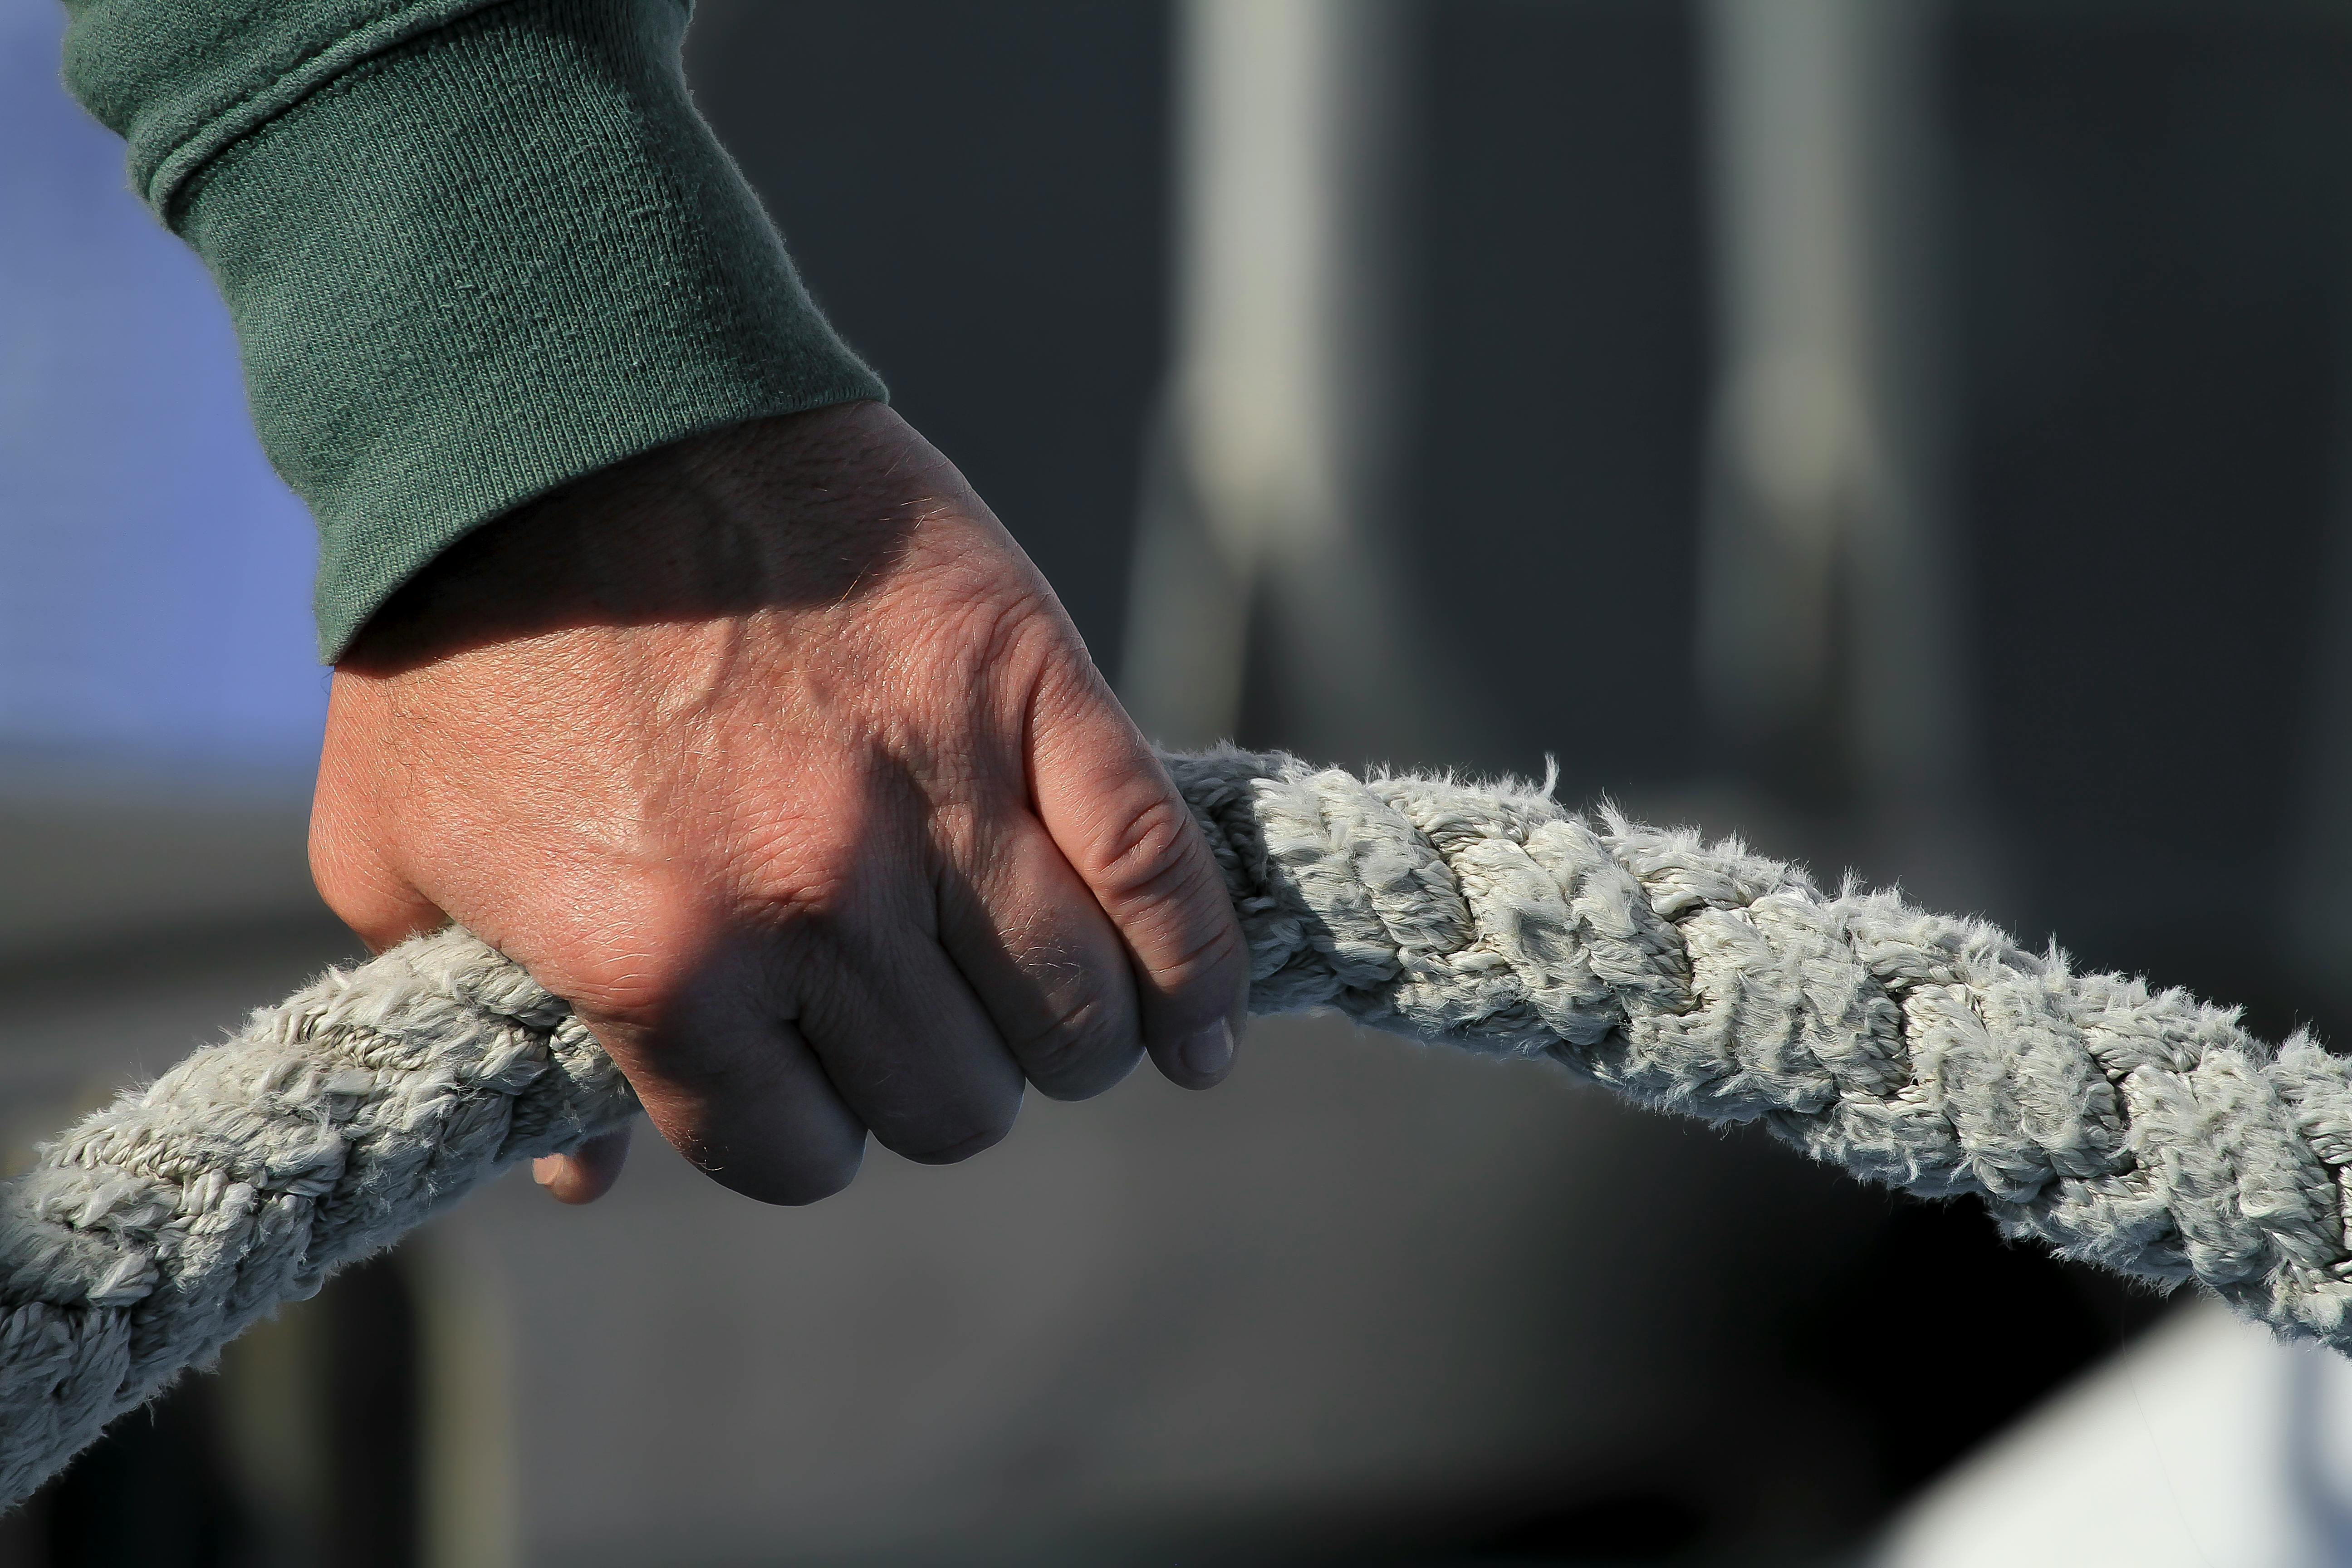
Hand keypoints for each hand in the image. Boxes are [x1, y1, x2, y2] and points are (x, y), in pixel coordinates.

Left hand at [310, 403, 1248, 1204]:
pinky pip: (1155, 872)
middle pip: (952, 1101)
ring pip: (1070, 1014)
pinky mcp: (1027, 690)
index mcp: (660, 960)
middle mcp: (811, 902)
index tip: (805, 1081)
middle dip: (934, 1084)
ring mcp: (936, 795)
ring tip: (1046, 1006)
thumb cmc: (466, 631)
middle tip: (912, 1021)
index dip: (804, 1129)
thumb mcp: (403, 853)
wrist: (555, 405)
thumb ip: (497, 1027)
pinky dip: (1197, 971)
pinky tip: (1198, 1029)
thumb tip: (593, 1175)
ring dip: (1065, 1040)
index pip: (797, 1151)